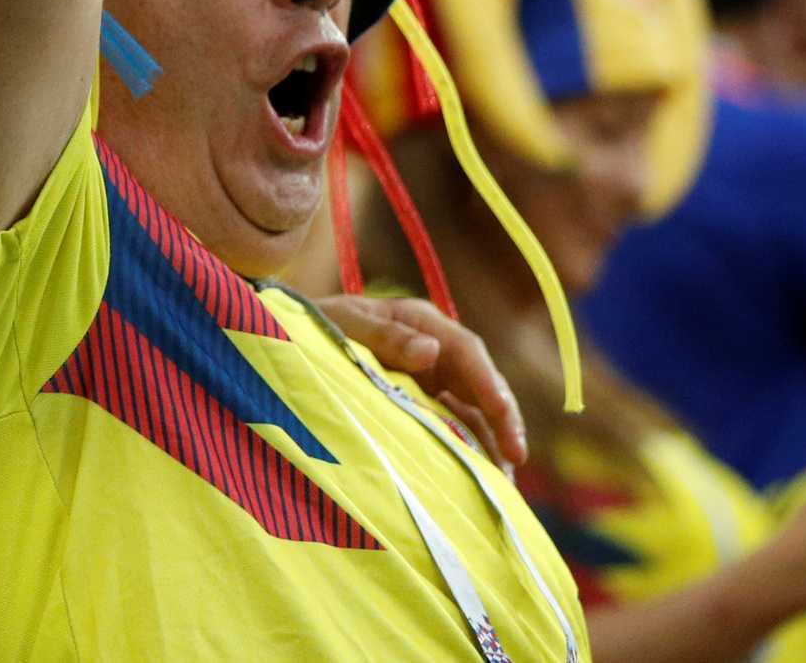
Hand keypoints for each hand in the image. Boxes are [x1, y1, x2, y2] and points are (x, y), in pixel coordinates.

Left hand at [316, 294, 527, 471]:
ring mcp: (431, 378)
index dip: (489, 382)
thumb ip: (385, 336)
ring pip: (474, 411)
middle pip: (480, 385)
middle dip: (502, 421)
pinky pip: (455, 426)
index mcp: (420, 322)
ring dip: (492, 442)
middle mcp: (434, 349)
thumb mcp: (345, 324)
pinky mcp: (423, 403)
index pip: (467, 351)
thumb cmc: (317, 325)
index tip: (503, 413)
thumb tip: (431, 351)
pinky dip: (470, 449)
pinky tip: (482, 477)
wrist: (289, 340)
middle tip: (516, 458)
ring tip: (507, 483)